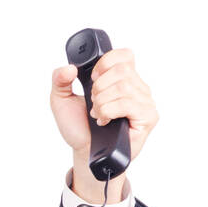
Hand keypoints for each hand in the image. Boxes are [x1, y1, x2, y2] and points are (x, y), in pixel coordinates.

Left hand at [50, 49, 158, 202]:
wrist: (84, 151)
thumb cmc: (79, 127)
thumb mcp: (61, 101)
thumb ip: (59, 80)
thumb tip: (69, 68)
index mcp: (121, 78)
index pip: (124, 55)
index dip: (105, 64)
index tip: (92, 79)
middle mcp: (137, 87)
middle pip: (122, 70)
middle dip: (99, 88)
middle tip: (93, 103)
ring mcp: (145, 101)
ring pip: (123, 87)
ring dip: (102, 103)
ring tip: (98, 114)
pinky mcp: (148, 117)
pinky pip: (128, 104)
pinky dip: (109, 111)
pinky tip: (105, 121)